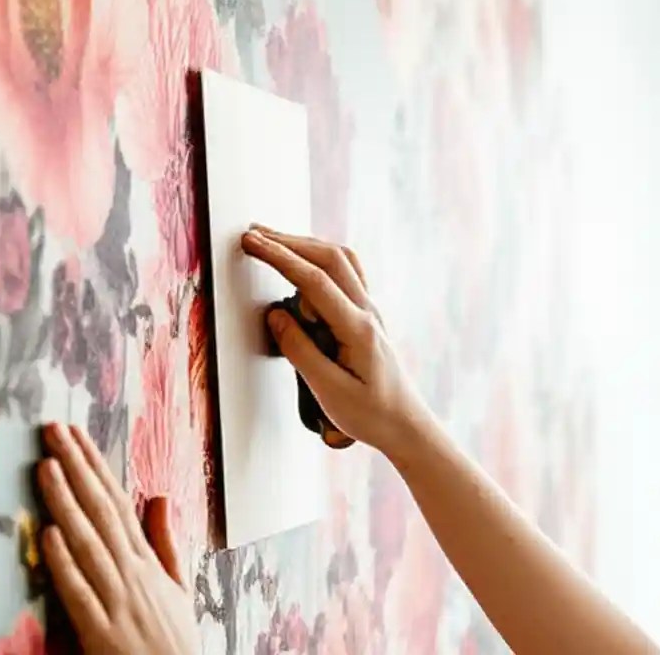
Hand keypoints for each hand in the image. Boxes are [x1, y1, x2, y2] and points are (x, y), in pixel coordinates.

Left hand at [37, 423, 198, 653]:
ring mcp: (118, 601)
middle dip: (78, 468)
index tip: (76, 434)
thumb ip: (167, 543)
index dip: (95, 466)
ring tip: (46, 466)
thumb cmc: (175, 643)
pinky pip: (80, 592)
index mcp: (148, 561)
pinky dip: (65, 563)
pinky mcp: (100, 632)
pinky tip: (49, 534)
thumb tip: (159, 497)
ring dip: (67, 503)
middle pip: (102, 511)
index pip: (118, 502)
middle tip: (53, 430)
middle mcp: (133, 574)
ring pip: (89, 543)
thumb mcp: (179, 588)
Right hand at [241, 226, 428, 456]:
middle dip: (288, 241)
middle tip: (252, 234)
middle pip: (329, 258)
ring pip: (340, 260)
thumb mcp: (330, 392)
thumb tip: (275, 314)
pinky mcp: (366, 315)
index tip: (252, 244)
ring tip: (272, 240)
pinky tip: (302, 261)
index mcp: (358, 329)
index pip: (314, 280)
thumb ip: (300, 351)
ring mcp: (370, 310)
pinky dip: (319, 258)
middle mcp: (367, 311)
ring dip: (305, 244)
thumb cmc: (371, 415)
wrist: (407, 425)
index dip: (280, 257)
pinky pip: (346, 273)